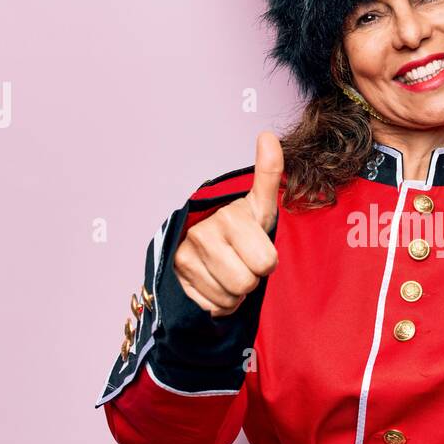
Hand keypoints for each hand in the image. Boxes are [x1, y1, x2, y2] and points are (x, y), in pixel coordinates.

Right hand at [173, 131, 281, 317]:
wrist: (199, 238)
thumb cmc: (237, 225)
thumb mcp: (257, 204)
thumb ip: (268, 174)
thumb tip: (268, 136)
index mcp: (229, 217)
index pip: (266, 264)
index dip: (267, 261)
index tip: (256, 247)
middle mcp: (203, 235)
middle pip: (247, 284)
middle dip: (251, 278)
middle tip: (242, 261)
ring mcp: (186, 258)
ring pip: (229, 299)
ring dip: (235, 292)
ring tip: (228, 270)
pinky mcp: (176, 279)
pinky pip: (212, 307)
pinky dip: (218, 302)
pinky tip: (214, 282)